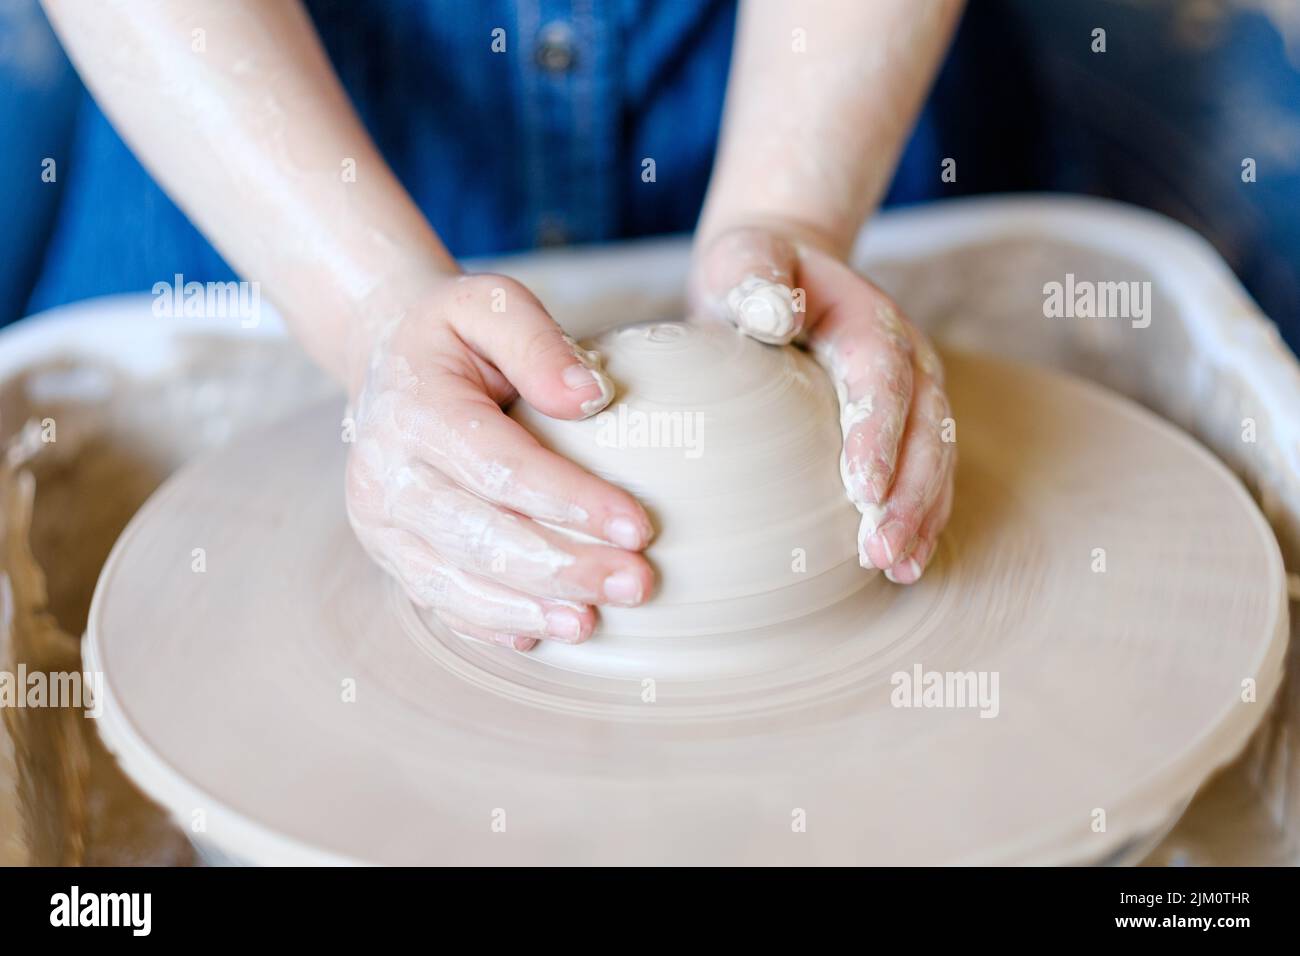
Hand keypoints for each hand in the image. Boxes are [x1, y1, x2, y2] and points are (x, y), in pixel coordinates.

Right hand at [345, 273, 655, 649]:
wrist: (385, 365)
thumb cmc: (454, 335)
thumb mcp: (490, 304)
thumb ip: (538, 342)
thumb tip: (592, 398)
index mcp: (414, 409)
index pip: (501, 467)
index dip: (571, 501)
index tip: (638, 525)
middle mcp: (385, 474)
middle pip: (481, 536)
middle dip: (564, 568)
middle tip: (638, 583)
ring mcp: (381, 523)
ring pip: (454, 582)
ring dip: (529, 609)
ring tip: (594, 623)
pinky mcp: (390, 553)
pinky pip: (439, 599)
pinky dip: (491, 623)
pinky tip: (543, 634)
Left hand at [692, 226, 954, 582]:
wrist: (780, 277)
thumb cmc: (752, 274)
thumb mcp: (743, 261)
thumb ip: (754, 280)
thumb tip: (774, 317)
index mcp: (869, 320)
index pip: (881, 378)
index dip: (878, 434)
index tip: (862, 488)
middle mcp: (906, 360)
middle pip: (923, 429)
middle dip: (908, 494)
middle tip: (878, 549)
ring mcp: (913, 396)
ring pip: (934, 461)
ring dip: (919, 517)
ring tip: (896, 566)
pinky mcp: (905, 428)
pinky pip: (924, 478)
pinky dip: (919, 520)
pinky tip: (903, 566)